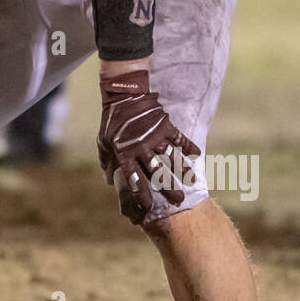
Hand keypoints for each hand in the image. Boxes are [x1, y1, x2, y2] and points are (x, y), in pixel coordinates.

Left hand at [97, 69, 199, 223]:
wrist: (123, 93)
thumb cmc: (111, 119)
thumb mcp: (102, 140)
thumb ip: (107, 160)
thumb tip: (108, 179)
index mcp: (125, 153)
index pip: (134, 178)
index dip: (141, 194)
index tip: (149, 207)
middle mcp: (142, 148)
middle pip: (158, 173)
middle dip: (169, 188)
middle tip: (179, 200)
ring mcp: (155, 136)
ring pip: (172, 157)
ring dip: (183, 170)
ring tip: (192, 181)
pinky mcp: (165, 125)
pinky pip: (179, 138)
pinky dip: (188, 145)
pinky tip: (197, 153)